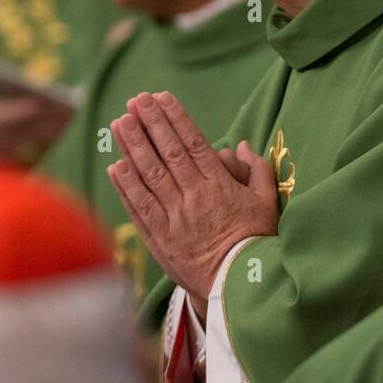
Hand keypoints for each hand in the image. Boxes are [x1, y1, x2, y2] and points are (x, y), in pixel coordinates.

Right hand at [0, 46, 72, 166]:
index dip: (19, 110)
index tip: (39, 101)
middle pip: (20, 130)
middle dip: (44, 119)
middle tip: (66, 106)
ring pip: (29, 138)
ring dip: (51, 128)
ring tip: (73, 112)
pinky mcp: (8, 150)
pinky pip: (32, 143)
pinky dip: (49, 135)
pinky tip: (67, 122)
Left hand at [108, 92, 277, 311]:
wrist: (239, 285)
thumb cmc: (256, 241)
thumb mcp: (267, 202)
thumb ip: (257, 170)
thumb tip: (243, 145)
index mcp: (219, 185)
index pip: (193, 143)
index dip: (175, 118)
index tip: (161, 97)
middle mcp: (193, 196)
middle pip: (168, 153)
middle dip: (151, 123)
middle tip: (136, 100)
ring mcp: (174, 217)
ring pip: (149, 176)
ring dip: (132, 147)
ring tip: (119, 123)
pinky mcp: (160, 239)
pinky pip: (140, 208)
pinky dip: (126, 187)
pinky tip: (115, 166)